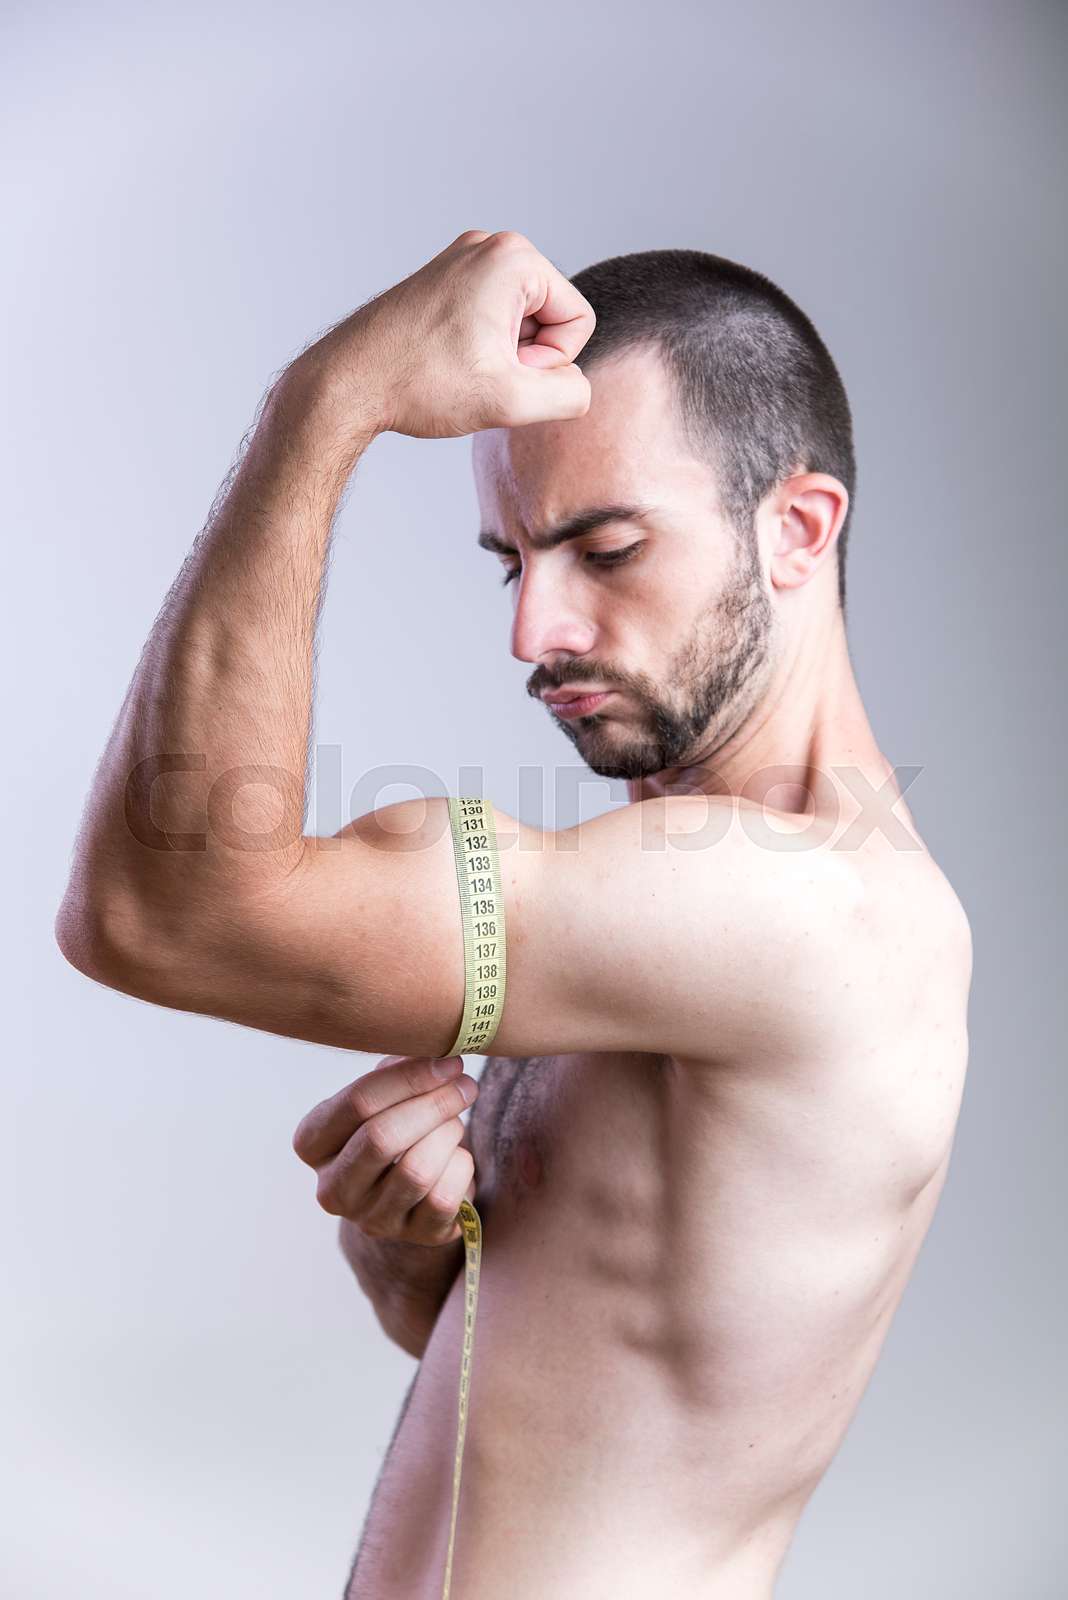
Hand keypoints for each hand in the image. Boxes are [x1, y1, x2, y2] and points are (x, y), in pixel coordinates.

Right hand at [291, 1054, 479, 1245]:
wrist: (417, 1187)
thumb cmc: (397, 1125)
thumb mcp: (384, 1096)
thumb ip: (394, 1072)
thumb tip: (429, 1056)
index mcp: (313, 1143)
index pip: (357, 1103)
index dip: (409, 1078)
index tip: (449, 1061)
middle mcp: (332, 1188)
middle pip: (382, 1137)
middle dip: (433, 1104)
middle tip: (465, 1084)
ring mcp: (370, 1219)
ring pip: (416, 1170)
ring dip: (448, 1134)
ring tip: (456, 1121)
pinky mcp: (412, 1236)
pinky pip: (444, 1198)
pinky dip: (462, 1167)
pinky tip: (459, 1156)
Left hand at [292, 229, 595, 438]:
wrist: (347, 382)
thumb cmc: (420, 385)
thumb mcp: (511, 402)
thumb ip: (570, 395)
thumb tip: (576, 385)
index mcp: (514, 257)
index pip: (578, 320)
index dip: (550, 364)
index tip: (502, 375)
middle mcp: (490, 245)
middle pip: (552, 316)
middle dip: (526, 357)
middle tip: (479, 375)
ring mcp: (463, 258)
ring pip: (523, 321)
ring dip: (505, 356)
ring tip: (461, 370)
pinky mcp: (444, 277)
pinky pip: (493, 317)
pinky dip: (482, 347)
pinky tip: (449, 363)